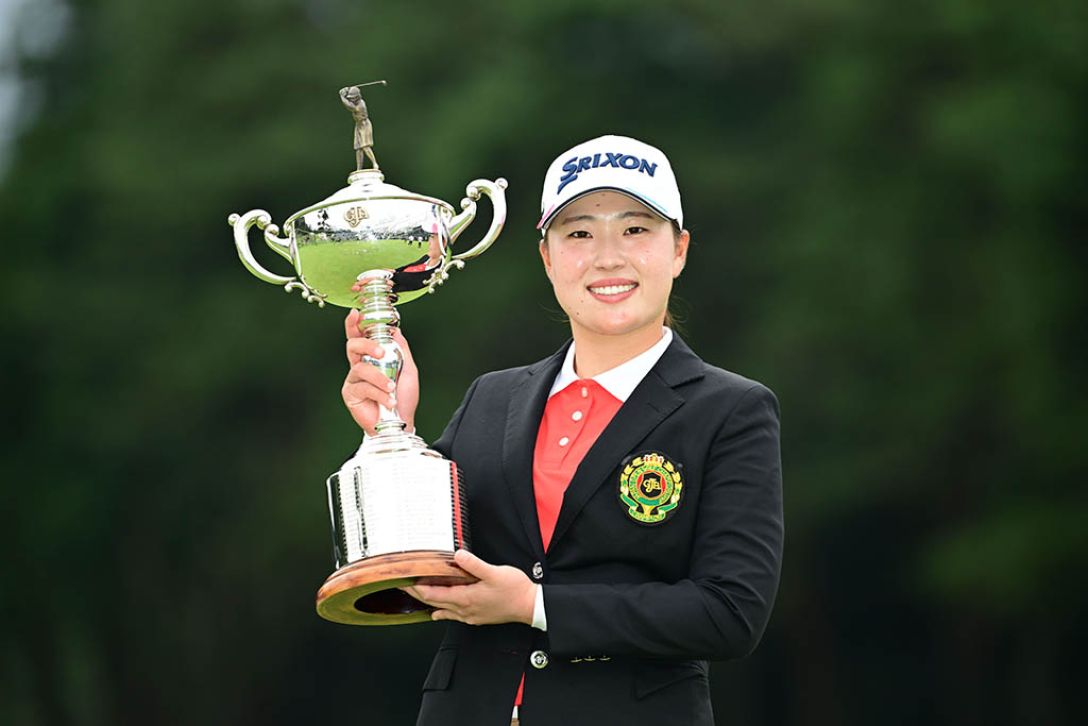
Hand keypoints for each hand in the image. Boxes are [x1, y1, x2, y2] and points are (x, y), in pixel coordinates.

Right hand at [341, 309, 419, 435]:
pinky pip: (362, 387)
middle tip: (381, 352)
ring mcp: (354, 380)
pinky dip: (378, 392)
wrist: (401, 422)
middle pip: (353, 346)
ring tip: (392, 388)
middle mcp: (359, 366)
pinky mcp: (351, 394)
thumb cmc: (403, 398)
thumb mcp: (408, 369)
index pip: (359, 337)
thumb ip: (401, 350)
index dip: (354, 324)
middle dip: (366, 344)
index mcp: (371, 358)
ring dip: (379, 377)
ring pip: (360, 368)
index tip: (355, 313)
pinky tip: (388, 400)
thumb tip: (396, 331)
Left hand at [402, 550, 536, 625]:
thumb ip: (474, 564)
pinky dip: (442, 610)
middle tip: (403, 584)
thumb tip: (457, 555)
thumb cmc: (514, 590)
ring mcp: (469, 615)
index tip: (403, 580)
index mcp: (465, 598)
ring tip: (417, 593)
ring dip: (428, 600)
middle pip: (432, 602)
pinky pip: (452, 615)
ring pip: (441, 609)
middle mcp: (464, 610)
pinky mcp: (476, 617)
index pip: (431, 594)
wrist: (530, 606)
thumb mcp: (494, 572)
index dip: (415, 587)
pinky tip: (439, 611)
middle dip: (416, 593)